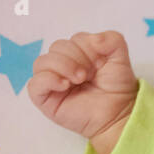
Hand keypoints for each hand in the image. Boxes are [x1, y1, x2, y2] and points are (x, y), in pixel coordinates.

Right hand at [27, 31, 138, 153]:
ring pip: (41, 62)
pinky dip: (48, 80)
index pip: (73, 40)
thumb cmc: (117, 88)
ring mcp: (52, 82)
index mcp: (78, 54)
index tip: (100, 62)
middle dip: (75, 57)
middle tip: (88, 74)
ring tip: (79, 79)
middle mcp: (62, 66)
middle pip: (56, 48)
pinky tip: (65, 85)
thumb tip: (94, 39)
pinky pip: (34, 85)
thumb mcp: (120, 57)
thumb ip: (112, 39)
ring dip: (62, 66)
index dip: (86, 47)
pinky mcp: (46, 99)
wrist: (118, 114)